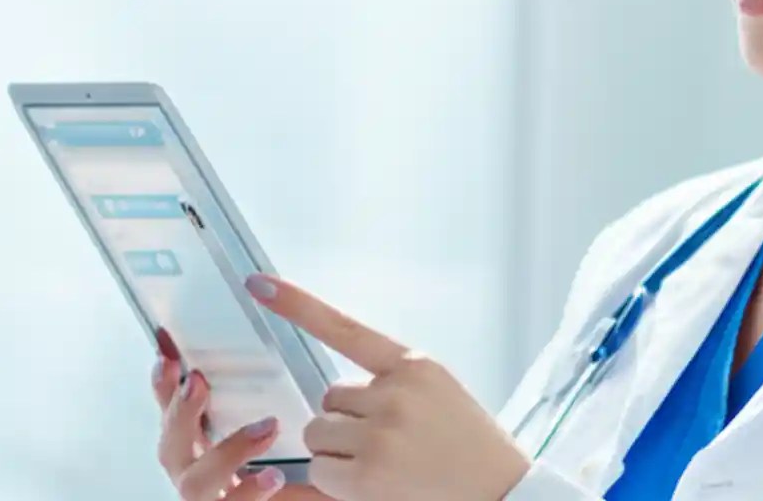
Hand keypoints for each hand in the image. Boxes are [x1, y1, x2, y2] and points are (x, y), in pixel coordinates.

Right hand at [150, 328, 333, 500]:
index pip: (172, 411)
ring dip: (226, 452)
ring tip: (267, 427)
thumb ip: (262, 394)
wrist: (296, 496)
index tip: (166, 353)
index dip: (163, 384)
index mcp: (200, 447)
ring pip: (195, 484)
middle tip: (198, 382)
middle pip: (171, 447)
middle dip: (180, 412)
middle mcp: (196, 474)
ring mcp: (209, 500)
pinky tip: (273, 476)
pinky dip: (249, 492)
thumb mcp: (274, 424)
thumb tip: (262, 333)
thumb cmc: (287, 468)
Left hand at [243, 273, 532, 500]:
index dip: (299, 305)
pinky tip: (373, 484)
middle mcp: (397, 392)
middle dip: (345, 422)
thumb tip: (329, 395)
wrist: (502, 493)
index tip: (260, 284)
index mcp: (416, 366)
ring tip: (385, 464)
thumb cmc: (468, 449)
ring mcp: (381, 431)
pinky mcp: (367, 472)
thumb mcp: (438, 398)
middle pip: (328, 398)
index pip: (347, 328)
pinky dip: (334, 481)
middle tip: (389, 444)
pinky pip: (318, 468)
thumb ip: (390, 386)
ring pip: (318, 432)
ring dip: (337, 451)